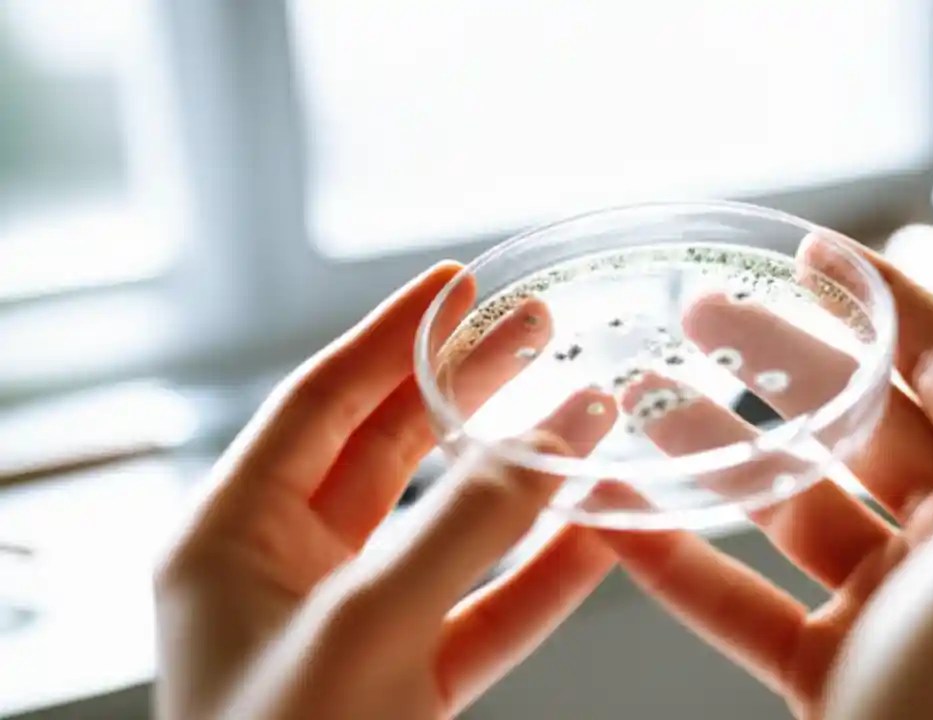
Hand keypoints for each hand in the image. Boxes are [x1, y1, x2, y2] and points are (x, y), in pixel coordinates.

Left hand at [154, 263, 617, 719]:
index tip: (457, 285)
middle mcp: (284, 572)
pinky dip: (542, 573)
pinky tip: (600, 532)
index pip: (319, 401)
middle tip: (536, 329)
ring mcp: (349, 628)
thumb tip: (562, 427)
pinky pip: (483, 610)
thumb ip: (465, 526)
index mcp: (230, 538)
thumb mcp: (367, 628)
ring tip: (584, 409)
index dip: (392, 335)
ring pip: (444, 527)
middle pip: (386, 448)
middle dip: (464, 386)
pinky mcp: (404, 686)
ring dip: (517, 473)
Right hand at [598, 234, 932, 718]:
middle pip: (860, 424)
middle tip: (701, 316)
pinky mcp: (823, 670)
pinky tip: (618, 521)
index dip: (886, 302)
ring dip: (712, 455)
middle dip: (781, 361)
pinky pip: (741, 599)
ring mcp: (887, 610)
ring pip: (788, 507)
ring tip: (641, 407)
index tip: (808, 256)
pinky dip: (677, 559)